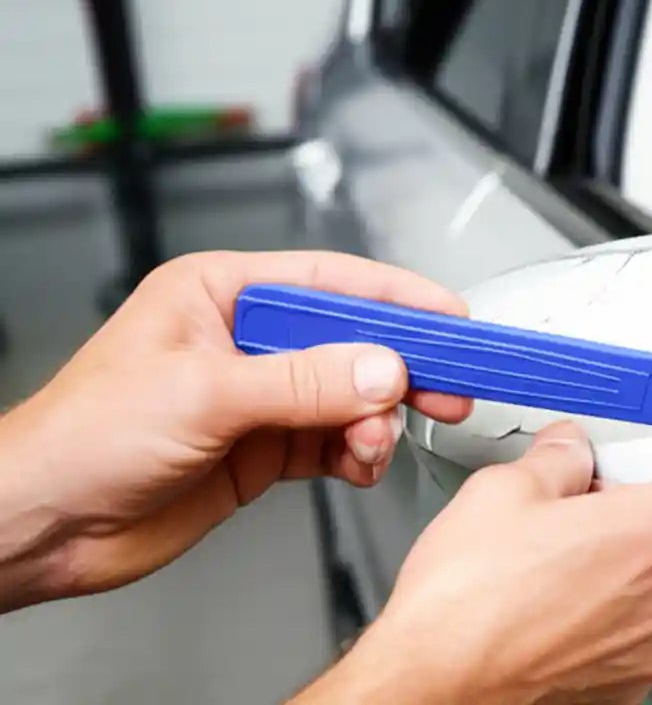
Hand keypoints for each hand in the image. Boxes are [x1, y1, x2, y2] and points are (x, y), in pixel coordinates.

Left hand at [0, 251, 470, 610]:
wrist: (47, 524)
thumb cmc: (85, 436)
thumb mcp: (202, 394)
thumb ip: (302, 382)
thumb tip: (381, 368)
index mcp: (221, 294)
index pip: (329, 281)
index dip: (396, 296)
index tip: (448, 317)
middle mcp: (246, 339)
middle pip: (350, 340)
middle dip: (401, 366)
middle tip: (449, 387)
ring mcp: (258, 396)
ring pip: (349, 396)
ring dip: (375, 420)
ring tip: (376, 442)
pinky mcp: (263, 447)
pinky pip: (334, 442)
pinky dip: (357, 454)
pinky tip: (360, 463)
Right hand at [295, 421, 651, 704]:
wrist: (433, 687)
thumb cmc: (465, 603)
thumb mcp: (505, 494)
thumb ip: (558, 463)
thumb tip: (569, 455)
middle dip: (635, 521)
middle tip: (573, 523)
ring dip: (616, 573)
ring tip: (543, 577)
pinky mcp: (631, 686)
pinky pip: (633, 633)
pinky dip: (603, 618)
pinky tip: (547, 612)